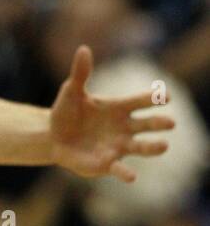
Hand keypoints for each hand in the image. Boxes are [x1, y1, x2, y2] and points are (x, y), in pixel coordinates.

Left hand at [49, 45, 174, 181]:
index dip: (154, 98)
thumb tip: (83, 49)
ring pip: (141, 147)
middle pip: (147, 124)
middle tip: (170, 123)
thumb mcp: (71, 92)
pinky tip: (132, 176)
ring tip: (163, 146)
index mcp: (119, 108)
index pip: (141, 101)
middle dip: (159, 123)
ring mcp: (118, 146)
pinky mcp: (107, 164)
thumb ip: (80, 73)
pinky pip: (120, 169)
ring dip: (153, 147)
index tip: (166, 96)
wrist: (53, 138)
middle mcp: (124, 127)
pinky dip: (126, 173)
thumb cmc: (67, 113)